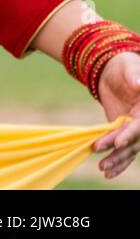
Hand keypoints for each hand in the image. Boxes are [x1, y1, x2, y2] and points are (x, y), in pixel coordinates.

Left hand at [93, 51, 139, 178]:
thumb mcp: (129, 68)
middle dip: (118, 150)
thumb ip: (134, 77)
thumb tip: (138, 84)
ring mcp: (135, 128)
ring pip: (128, 148)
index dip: (131, 134)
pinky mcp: (124, 132)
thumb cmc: (125, 66)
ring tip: (103, 169)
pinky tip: (108, 171)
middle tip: (102, 157)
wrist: (115, 70)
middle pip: (133, 140)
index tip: (118, 142)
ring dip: (116, 160)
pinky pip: (123, 149)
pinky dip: (117, 161)